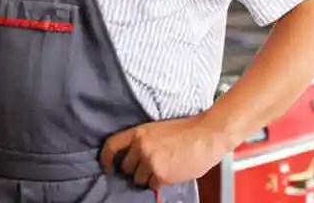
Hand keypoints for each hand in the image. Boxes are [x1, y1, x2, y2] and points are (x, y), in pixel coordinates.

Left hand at [99, 115, 227, 189]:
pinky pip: (153, 185)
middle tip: (150, 166)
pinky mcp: (160, 174)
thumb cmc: (190, 130)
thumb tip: (135, 156)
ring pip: (138, 180)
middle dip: (136, 170)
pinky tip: (172, 172)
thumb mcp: (160, 128)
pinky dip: (161, 182)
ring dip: (149, 177)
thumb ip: (145, 140)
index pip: (112, 146)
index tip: (107, 167)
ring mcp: (150, 161)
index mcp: (140, 132)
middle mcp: (141, 146)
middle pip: (125, 168)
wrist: (208, 135)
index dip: (105, 159)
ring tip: (165, 167)